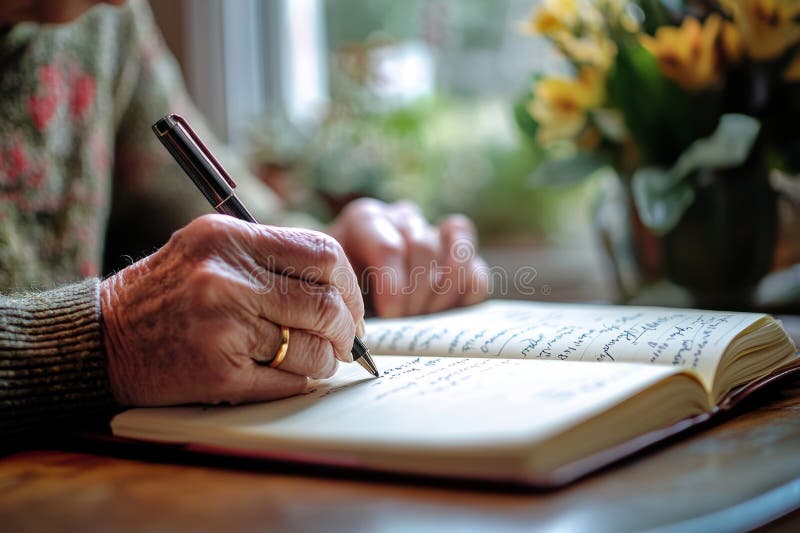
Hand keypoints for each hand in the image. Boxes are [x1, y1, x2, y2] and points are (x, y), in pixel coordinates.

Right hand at [100, 215, 364, 405]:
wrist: (102, 336)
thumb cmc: (165, 293)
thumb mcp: (210, 250)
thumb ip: (269, 259)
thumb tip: (339, 289)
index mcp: (229, 239)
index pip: (322, 254)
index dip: (350, 286)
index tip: (350, 306)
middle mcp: (226, 278)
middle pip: (325, 304)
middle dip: (346, 330)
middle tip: (345, 341)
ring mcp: (221, 325)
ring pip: (310, 347)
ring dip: (324, 360)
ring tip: (316, 360)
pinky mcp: (216, 369)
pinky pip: (285, 380)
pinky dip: (299, 381)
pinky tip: (290, 376)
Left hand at [329, 199, 488, 316]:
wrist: (347, 288)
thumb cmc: (338, 292)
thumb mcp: (333, 289)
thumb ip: (346, 296)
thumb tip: (368, 326)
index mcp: (366, 220)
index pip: (389, 247)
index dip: (393, 286)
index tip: (389, 315)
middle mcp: (403, 218)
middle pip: (423, 249)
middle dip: (414, 294)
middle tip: (403, 321)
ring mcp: (434, 232)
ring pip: (457, 252)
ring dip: (443, 292)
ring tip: (424, 316)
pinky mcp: (460, 256)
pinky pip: (478, 271)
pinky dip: (467, 294)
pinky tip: (446, 311)